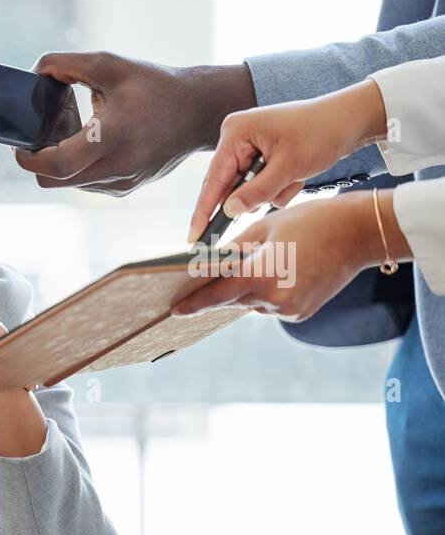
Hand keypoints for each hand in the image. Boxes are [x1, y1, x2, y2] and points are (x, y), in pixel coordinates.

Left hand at [12, 53, 255, 195]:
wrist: (197, 112)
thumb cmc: (154, 86)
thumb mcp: (109, 65)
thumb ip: (65, 65)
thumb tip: (33, 74)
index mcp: (112, 137)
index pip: (57, 164)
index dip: (28, 158)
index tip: (17, 144)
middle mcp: (117, 168)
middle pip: (53, 180)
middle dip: (38, 160)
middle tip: (37, 136)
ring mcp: (121, 184)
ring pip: (69, 183)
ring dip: (59, 162)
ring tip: (72, 130)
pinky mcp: (124, 189)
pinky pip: (86, 183)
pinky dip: (78, 166)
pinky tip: (90, 141)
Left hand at [173, 191, 396, 321]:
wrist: (360, 234)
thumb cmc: (313, 221)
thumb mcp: (266, 228)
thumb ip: (234, 250)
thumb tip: (211, 264)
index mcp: (262, 275)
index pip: (217, 295)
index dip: (194, 303)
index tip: (174, 310)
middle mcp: (274, 299)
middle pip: (233, 299)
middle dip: (220, 290)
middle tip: (200, 283)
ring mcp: (288, 309)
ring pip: (252, 302)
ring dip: (246, 288)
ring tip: (256, 265)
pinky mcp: (299, 313)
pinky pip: (270, 305)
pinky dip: (265, 292)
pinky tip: (276, 272)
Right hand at [187, 80, 388, 240]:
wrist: (351, 119)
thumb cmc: (321, 133)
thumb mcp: (288, 167)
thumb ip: (256, 192)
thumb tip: (228, 212)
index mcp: (236, 132)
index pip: (214, 179)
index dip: (204, 210)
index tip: (193, 236)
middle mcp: (237, 137)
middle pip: (228, 184)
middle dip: (253, 195)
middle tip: (272, 196)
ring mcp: (248, 145)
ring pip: (247, 188)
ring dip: (271, 191)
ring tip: (296, 178)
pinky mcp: (261, 154)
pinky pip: (260, 183)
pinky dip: (279, 186)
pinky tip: (298, 175)